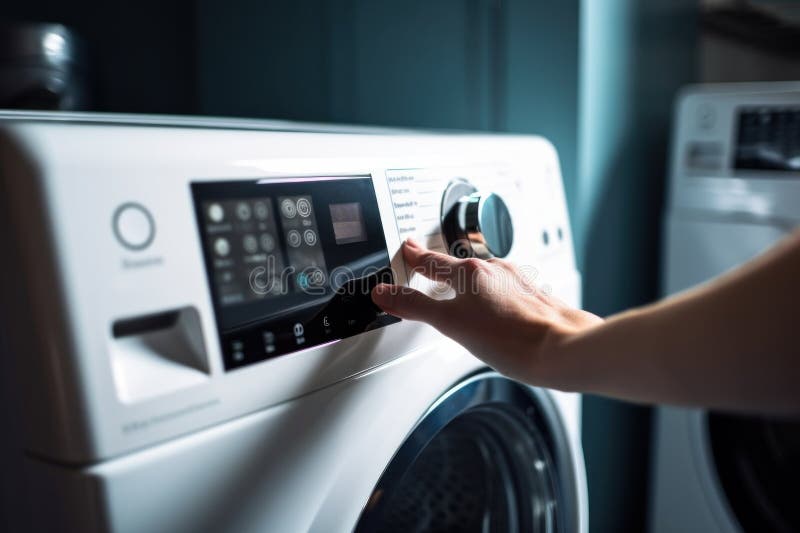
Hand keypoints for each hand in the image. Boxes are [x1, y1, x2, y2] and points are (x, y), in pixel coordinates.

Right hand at [371, 239, 602, 385]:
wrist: (563, 349)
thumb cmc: (513, 339)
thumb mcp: (451, 324)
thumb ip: (415, 306)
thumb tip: (384, 293)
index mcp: (470, 271)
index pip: (432, 260)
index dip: (415, 256)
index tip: (407, 248)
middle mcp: (495, 270)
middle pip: (458, 265)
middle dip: (440, 267)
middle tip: (425, 263)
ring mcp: (516, 282)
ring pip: (483, 276)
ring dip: (467, 280)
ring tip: (457, 289)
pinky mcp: (533, 297)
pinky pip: (503, 288)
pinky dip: (490, 294)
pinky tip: (494, 309)